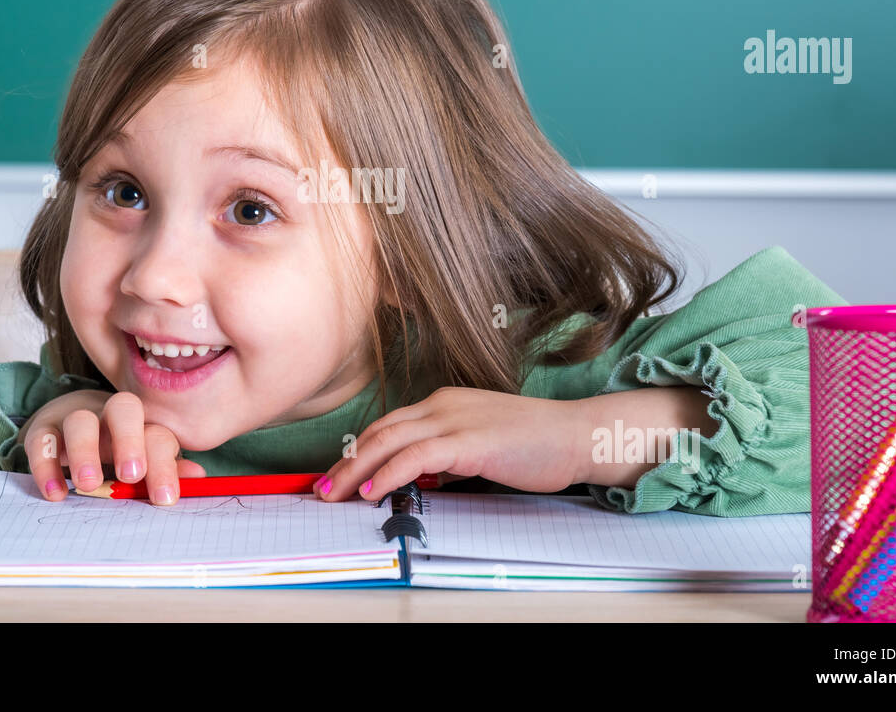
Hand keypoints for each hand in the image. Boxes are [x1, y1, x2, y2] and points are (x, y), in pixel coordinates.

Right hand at [19, 389, 205, 503]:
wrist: (69, 424)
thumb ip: (165, 471)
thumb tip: (198, 478)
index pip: (158, 436)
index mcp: (141, 427)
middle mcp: (110, 418)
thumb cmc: (116, 450)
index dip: (164, 466)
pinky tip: (56, 493)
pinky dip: (47, 466)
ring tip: (89, 485)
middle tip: (131, 475)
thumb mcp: (141, 463)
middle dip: (129, 440)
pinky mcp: (44, 429)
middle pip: (124, 408)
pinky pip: (41, 440)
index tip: (165, 498)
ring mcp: (76, 420)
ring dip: (85, 451)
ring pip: (80, 420)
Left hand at [313, 386, 587, 502]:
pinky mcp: (468, 441)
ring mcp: (455, 420)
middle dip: (345, 461)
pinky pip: (416, 456)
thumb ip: (450, 456)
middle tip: (322, 487)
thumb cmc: (534, 444)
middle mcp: (442, 405)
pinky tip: (372, 491)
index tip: (337, 473)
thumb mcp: (480, 445)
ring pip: (389, 441)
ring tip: (335, 493)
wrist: (574, 435)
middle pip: (379, 430)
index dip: (357, 450)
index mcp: (444, 403)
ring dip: (355, 469)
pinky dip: (388, 473)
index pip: (388, 425)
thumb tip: (424, 477)